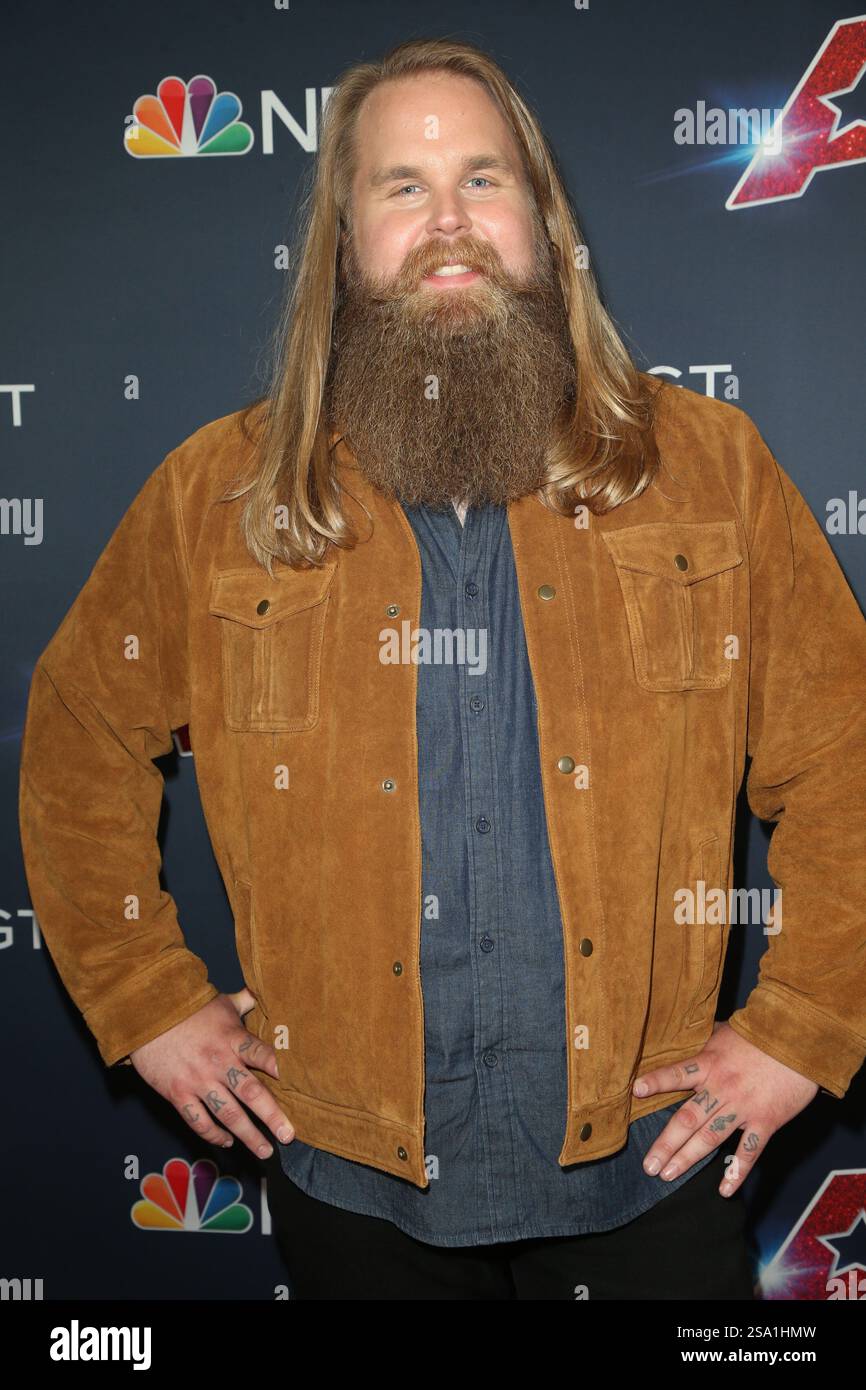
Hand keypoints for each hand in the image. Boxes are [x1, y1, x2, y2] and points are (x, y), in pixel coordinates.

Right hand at [129, 989, 294, 1159]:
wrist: (146, 1017)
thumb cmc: (187, 1009)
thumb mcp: (219, 1002)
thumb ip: (243, 1002)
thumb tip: (261, 993)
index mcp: (232, 1039)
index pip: (263, 1056)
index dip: (282, 1071)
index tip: (302, 1087)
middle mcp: (219, 1062)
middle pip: (251, 1093)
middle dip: (272, 1116)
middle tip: (288, 1135)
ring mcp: (198, 1081)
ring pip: (228, 1114)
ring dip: (248, 1135)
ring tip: (264, 1151)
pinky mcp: (178, 1094)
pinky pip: (198, 1121)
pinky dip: (213, 1135)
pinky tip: (227, 1142)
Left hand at [632, 1021, 818, 1195]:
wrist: (799, 1041)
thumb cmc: (761, 1033)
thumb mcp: (726, 1032)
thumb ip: (707, 1042)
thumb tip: (691, 1035)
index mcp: (709, 1063)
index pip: (677, 1074)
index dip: (656, 1082)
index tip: (636, 1091)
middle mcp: (721, 1088)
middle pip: (687, 1118)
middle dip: (665, 1144)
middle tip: (648, 1165)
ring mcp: (742, 1107)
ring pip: (709, 1138)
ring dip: (687, 1158)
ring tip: (667, 1175)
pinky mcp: (766, 1121)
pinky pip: (749, 1151)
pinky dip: (737, 1173)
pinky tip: (724, 1190)